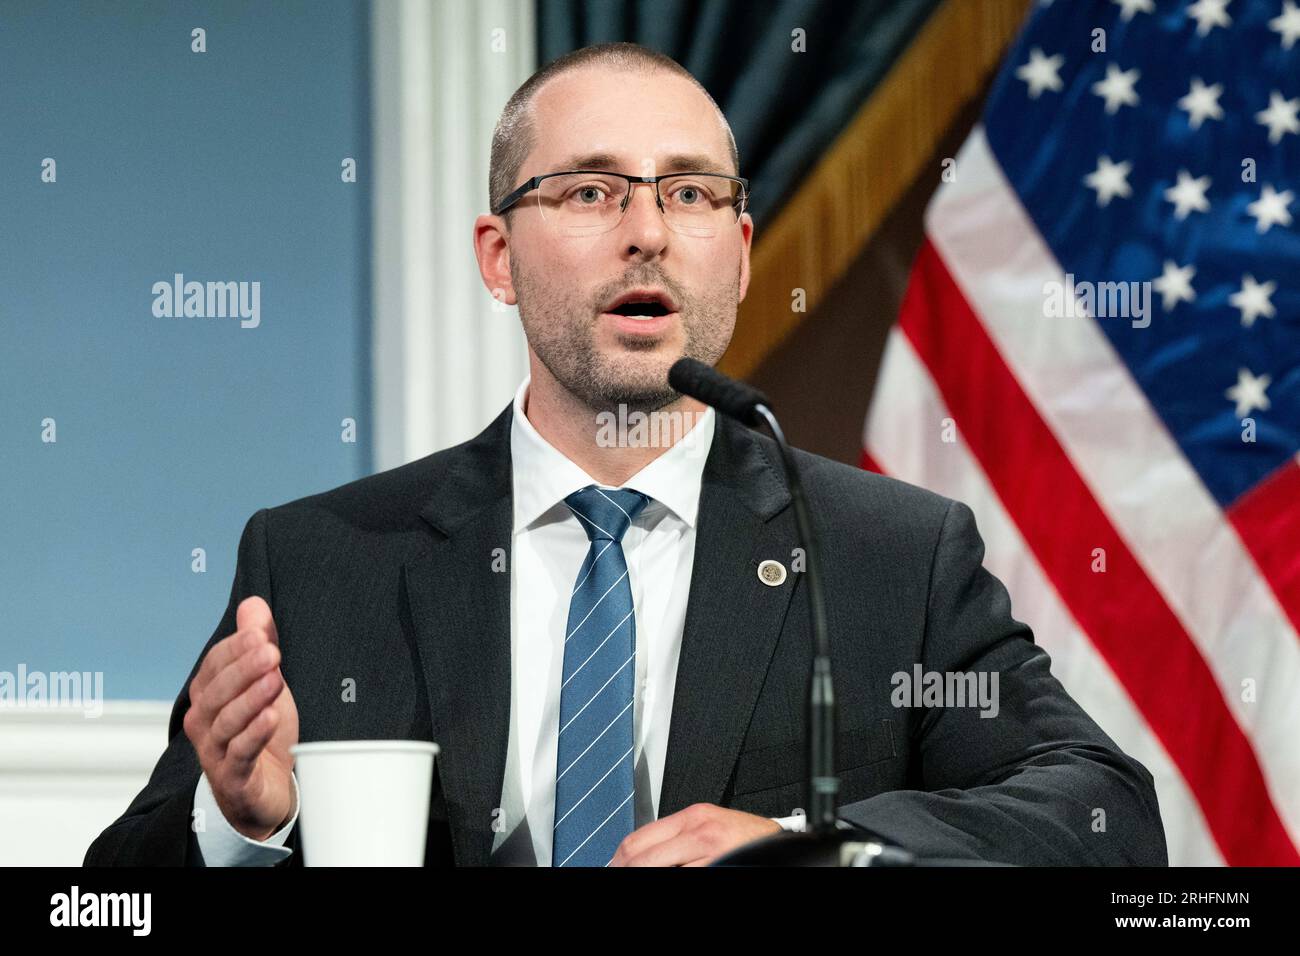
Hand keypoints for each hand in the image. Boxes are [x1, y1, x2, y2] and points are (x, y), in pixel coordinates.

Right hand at [184, 596, 299, 841]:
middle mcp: (205, 722)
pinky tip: (271, 718)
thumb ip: (257, 643)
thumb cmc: (262, 733)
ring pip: (228, 721)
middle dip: (245, 669)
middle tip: (271, 651)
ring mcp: (216, 751)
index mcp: (208, 695)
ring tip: (275, 679)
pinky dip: (255, 735)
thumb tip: (253, 604)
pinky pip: (241, 753)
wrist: (266, 790)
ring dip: (252, 698)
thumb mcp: (264, 682)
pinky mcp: (233, 777)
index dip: (236, 648)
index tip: (261, 633)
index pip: (215, 665)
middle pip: (219, 691)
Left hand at [608, 803, 781, 866]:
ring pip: (660, 870)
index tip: (613, 866)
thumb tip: (637, 857)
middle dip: (626, 870)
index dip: (619, 860)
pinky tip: (674, 878)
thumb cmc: (747, 839)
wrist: (782, 846)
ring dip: (644, 878)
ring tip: (640, 880)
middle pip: (642, 858)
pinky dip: (673, 879)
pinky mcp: (721, 867)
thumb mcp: (707, 827)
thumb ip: (675, 837)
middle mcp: (699, 832)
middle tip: (617, 876)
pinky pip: (686, 877)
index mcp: (692, 818)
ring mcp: (711, 852)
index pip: (638, 840)